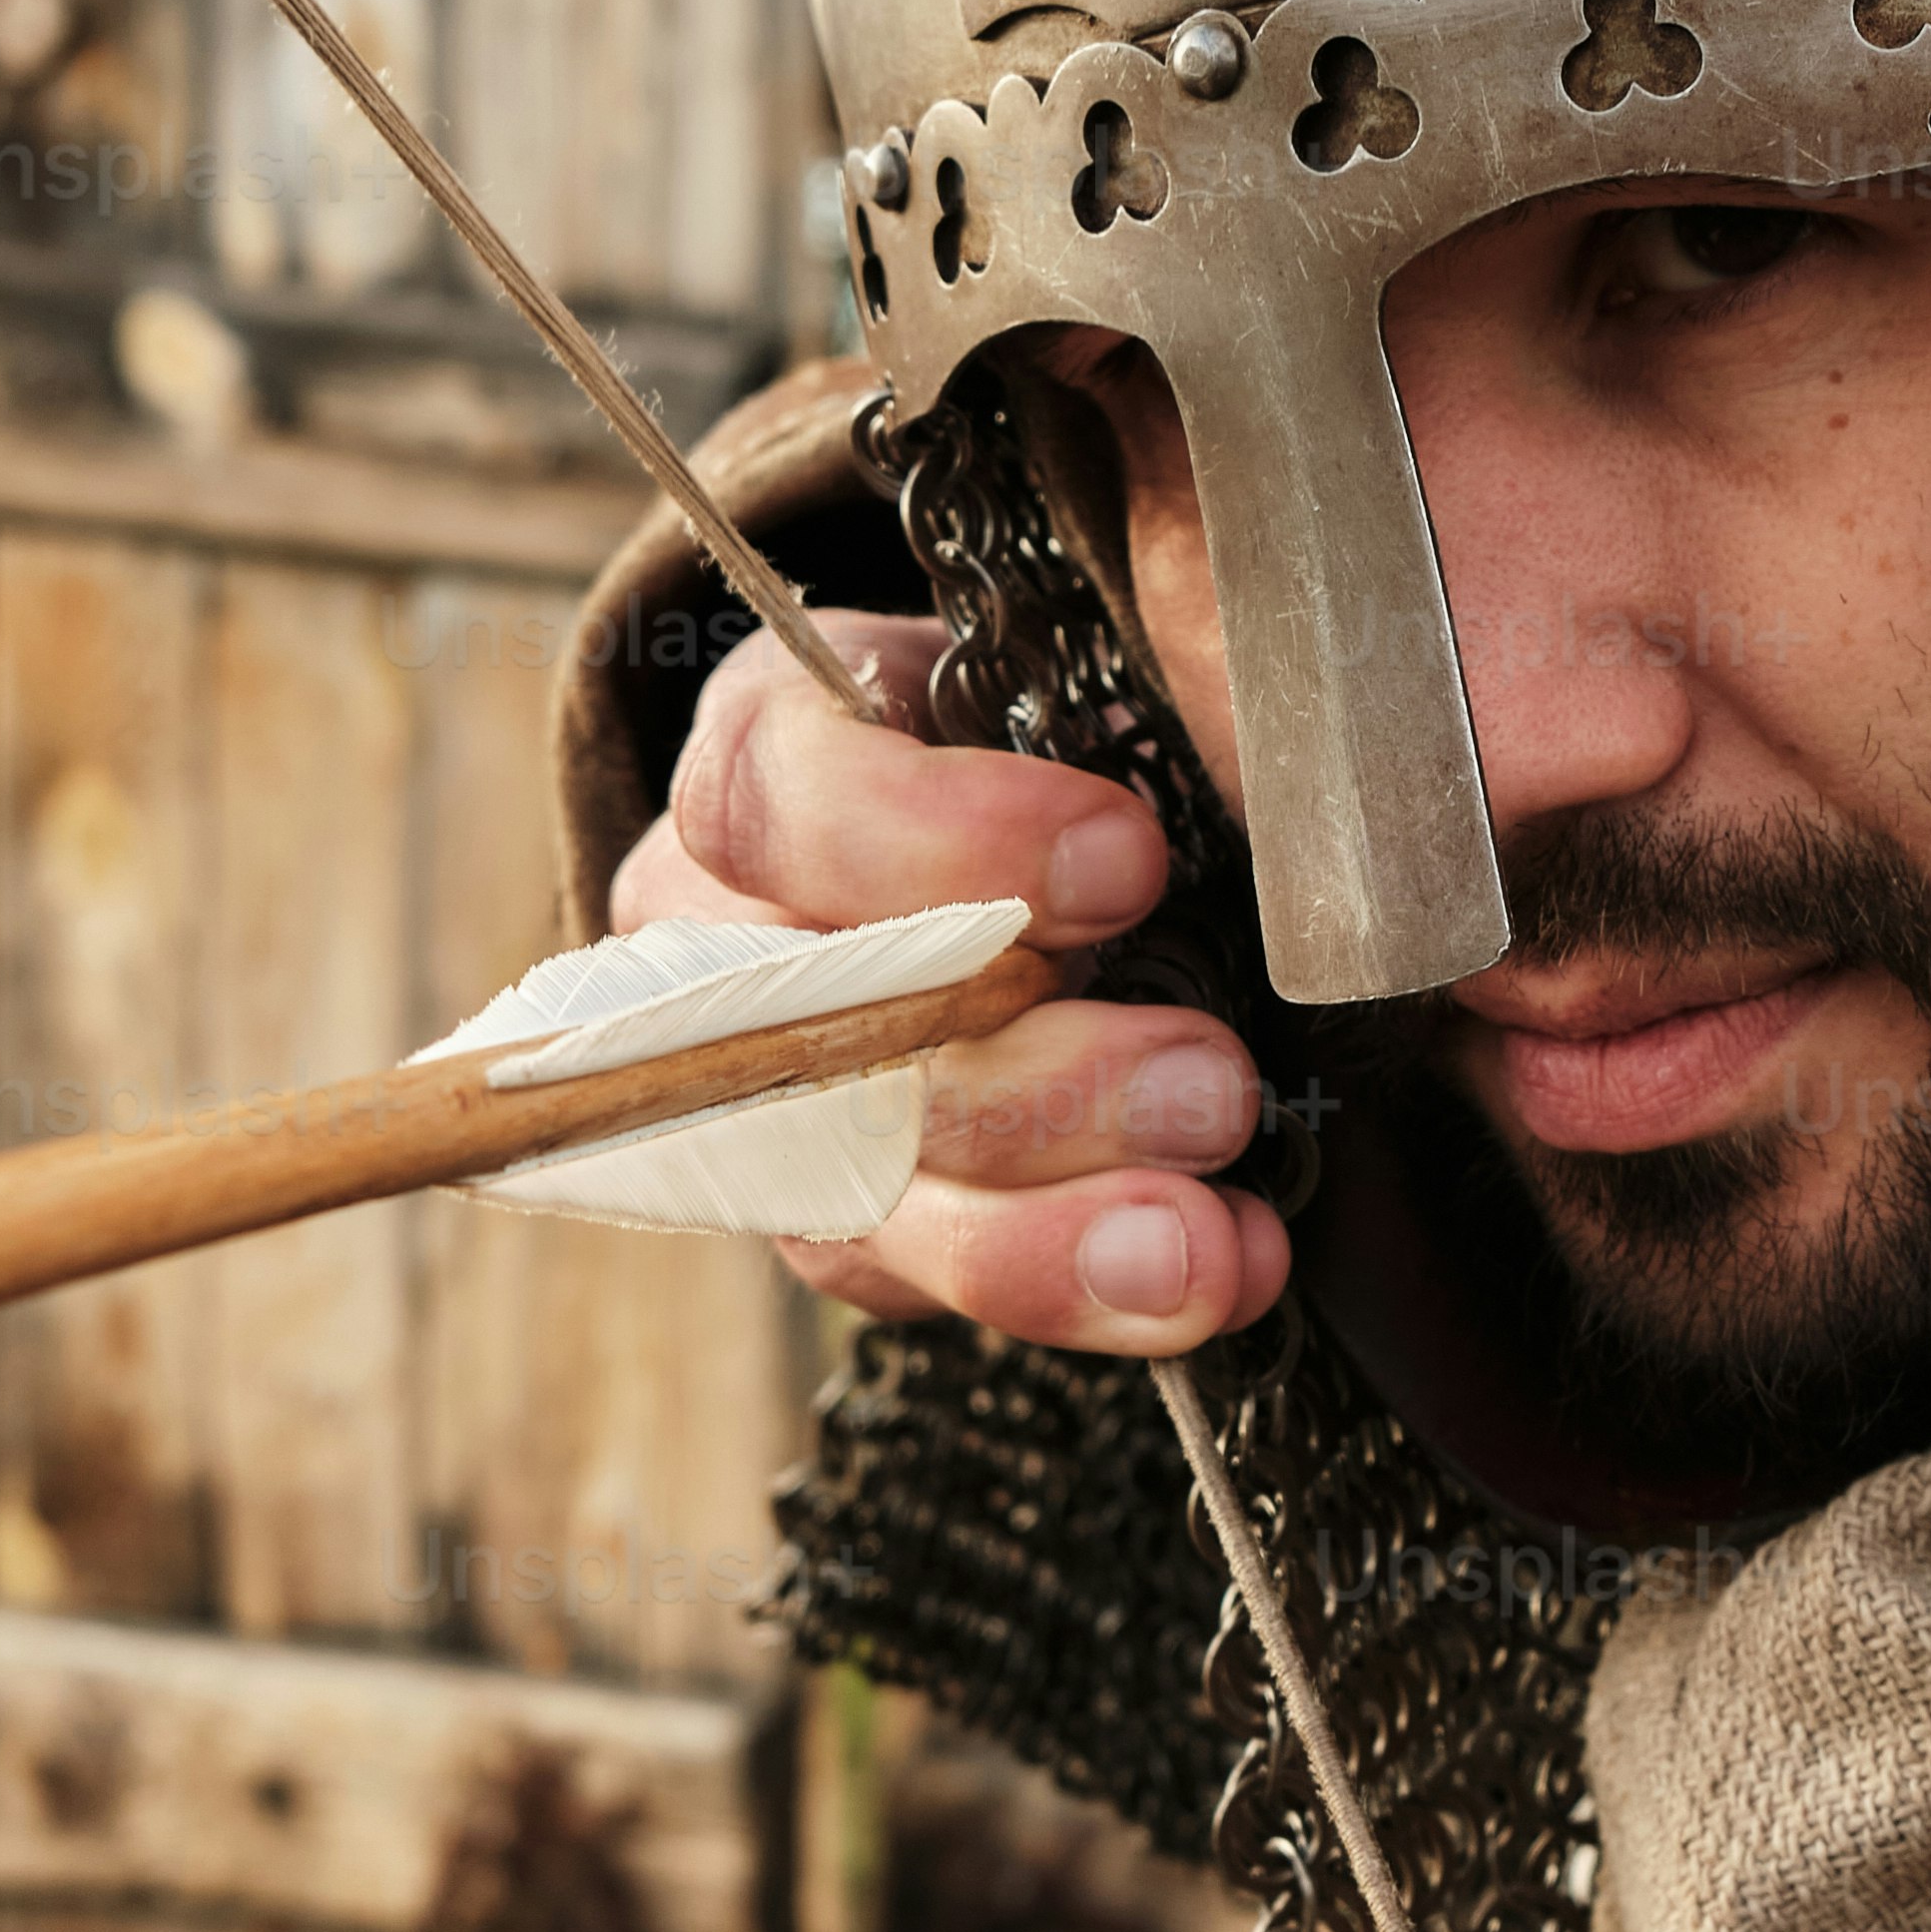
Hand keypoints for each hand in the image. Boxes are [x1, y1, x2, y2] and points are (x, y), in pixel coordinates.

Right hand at [611, 616, 1289, 1353]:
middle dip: (1036, 1081)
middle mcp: (713, 938)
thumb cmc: (1053, 747)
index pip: (781, 800)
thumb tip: (1217, 642)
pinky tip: (1212, 1277)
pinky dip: (1079, 1289)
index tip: (1127, 862)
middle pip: (825, 1040)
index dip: (946, 844)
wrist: (1031, 859)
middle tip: (1213, 1090)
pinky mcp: (829, 1221)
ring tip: (1211, 1245)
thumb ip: (1108, 666)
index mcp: (765, 755)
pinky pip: (919, 1286)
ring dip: (1050, 1230)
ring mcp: (754, 1097)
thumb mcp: (1069, 672)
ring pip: (861, 1193)